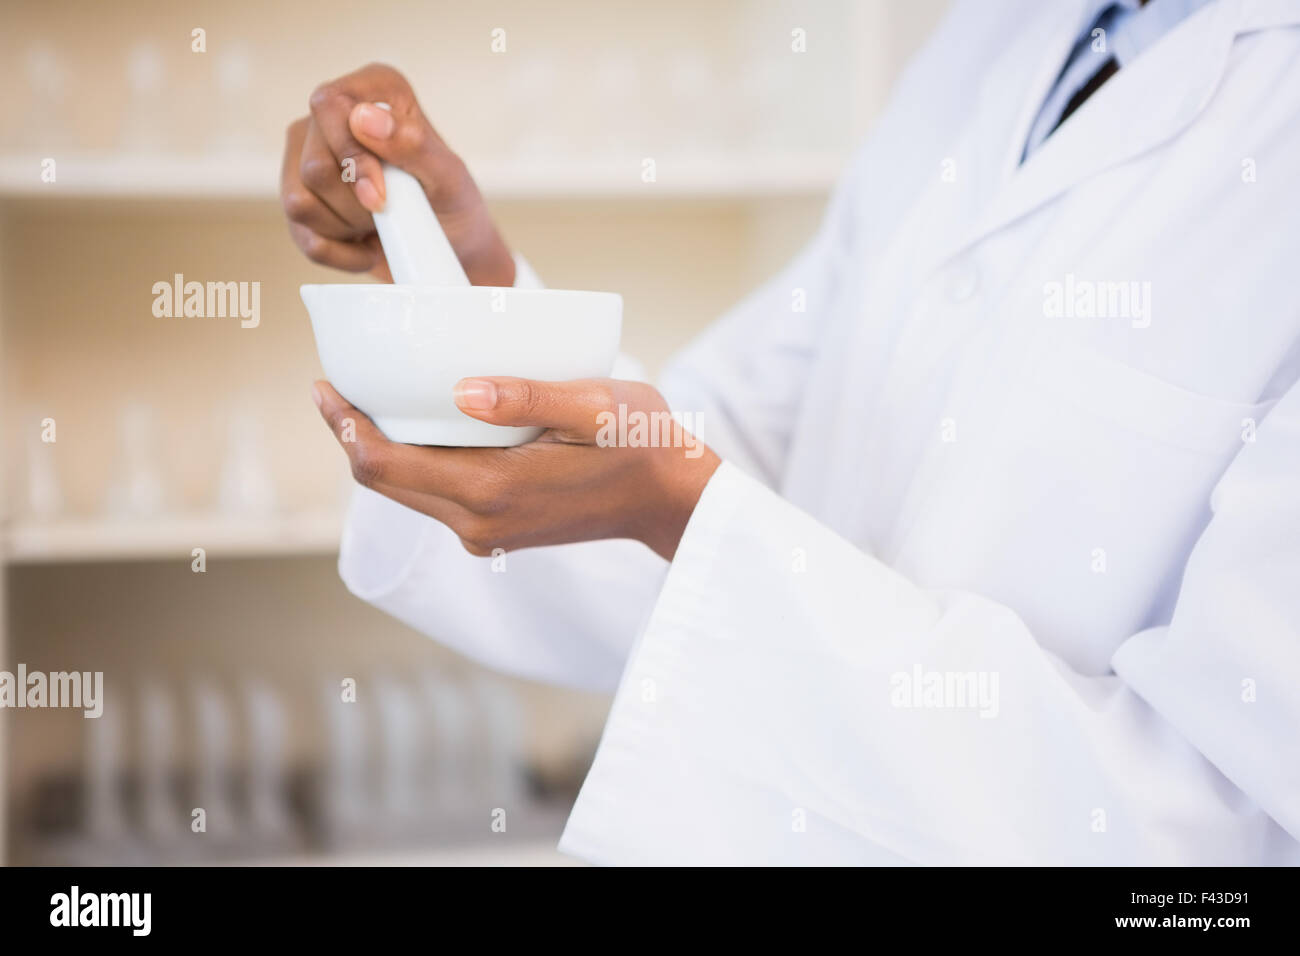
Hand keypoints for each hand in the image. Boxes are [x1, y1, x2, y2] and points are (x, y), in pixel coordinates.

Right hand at [281, 62, 514, 285]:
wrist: (449, 250)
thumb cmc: (451, 204)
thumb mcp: (448, 177)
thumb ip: (412, 143)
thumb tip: (364, 117)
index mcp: (372, 90)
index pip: (329, 106)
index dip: (351, 156)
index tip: (382, 196)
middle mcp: (331, 117)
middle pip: (315, 165)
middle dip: (359, 204)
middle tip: (393, 210)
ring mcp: (306, 156)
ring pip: (300, 202)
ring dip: (349, 228)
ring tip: (380, 224)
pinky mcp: (298, 199)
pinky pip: (302, 236)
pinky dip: (340, 254)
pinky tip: (367, 247)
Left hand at [312, 377, 720, 560]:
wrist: (672, 501)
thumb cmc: (641, 443)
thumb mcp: (595, 405)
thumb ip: (526, 395)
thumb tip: (459, 390)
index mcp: (493, 489)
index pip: (387, 466)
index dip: (345, 427)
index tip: (324, 386)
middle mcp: (480, 522)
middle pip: (386, 483)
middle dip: (353, 435)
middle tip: (336, 385)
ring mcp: (487, 534)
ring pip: (409, 492)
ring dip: (384, 449)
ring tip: (372, 400)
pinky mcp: (497, 532)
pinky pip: (437, 497)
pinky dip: (417, 464)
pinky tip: (424, 427)